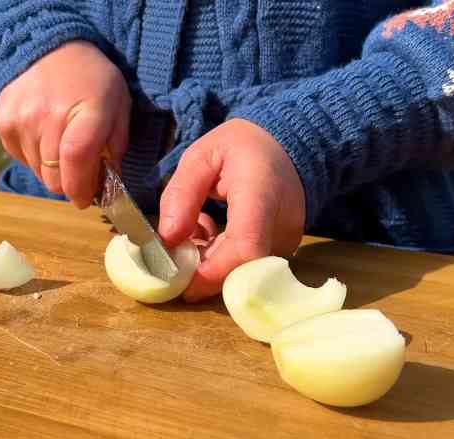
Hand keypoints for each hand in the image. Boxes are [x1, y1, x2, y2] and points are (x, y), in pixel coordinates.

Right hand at [0, 41, 130, 207]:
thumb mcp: (118, 105)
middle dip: (70, 183)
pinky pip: (21, 158)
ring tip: (62, 142)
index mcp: (87, 110)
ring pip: (39, 173)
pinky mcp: (4, 123)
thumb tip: (107, 186)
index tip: (87, 198)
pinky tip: (44, 134)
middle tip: (80, 170)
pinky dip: (35, 155)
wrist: (47, 45)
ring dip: (53, 168)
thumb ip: (115, 147)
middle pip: (55, 179)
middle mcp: (49, 115)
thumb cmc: (91, 80)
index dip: (82, 188)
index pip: (77, 161)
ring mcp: (22, 119)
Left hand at [158, 119, 305, 301]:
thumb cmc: (242, 148)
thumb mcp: (201, 157)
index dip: (212, 270)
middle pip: (241, 268)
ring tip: (192, 229)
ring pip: (241, 272)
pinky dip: (219, 258)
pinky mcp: (282, 251)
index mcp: (261, 193)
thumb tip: (167, 239)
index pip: (246, 245)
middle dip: (200, 272)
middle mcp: (281, 223)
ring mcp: (285, 241)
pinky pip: (246, 266)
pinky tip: (207, 232)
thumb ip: (181, 194)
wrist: (287, 146)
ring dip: (207, 262)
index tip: (180, 278)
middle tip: (171, 255)